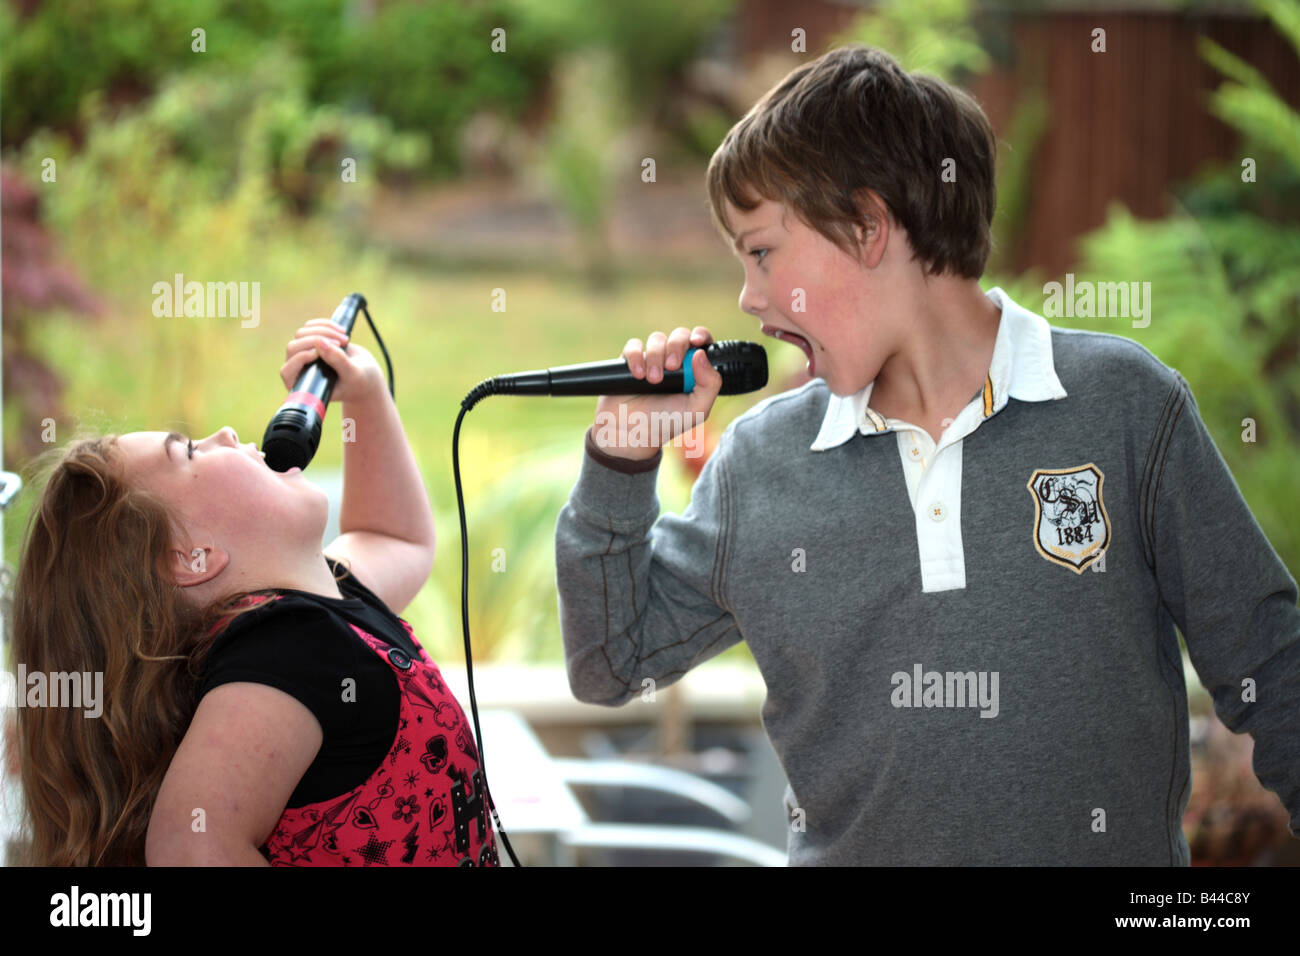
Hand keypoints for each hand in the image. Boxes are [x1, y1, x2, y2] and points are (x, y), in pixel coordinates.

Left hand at [280, 319, 385, 405]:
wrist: (366, 374)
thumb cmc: (359, 382)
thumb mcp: (352, 374)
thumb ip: (337, 361)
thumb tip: (320, 343)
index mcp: (303, 386)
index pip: (287, 370)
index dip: (300, 358)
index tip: (319, 355)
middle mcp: (298, 370)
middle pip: (294, 347)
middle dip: (317, 340)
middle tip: (342, 343)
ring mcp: (303, 353)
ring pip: (302, 334)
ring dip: (324, 331)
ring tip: (345, 339)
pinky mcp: (311, 340)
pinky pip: (310, 326)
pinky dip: (325, 325)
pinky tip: (341, 330)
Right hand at [592, 326, 721, 459]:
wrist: (632, 433)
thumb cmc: (667, 422)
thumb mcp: (697, 410)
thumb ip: (710, 384)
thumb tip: (701, 354)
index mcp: (694, 370)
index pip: (702, 343)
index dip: (701, 335)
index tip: (697, 341)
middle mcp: (674, 361)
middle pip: (680, 336)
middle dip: (677, 346)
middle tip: (672, 366)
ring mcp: (652, 360)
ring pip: (657, 339)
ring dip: (657, 356)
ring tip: (653, 380)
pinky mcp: (631, 361)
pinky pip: (634, 346)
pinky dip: (636, 356)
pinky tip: (638, 375)